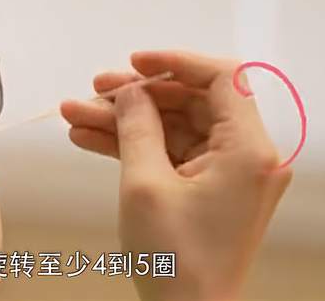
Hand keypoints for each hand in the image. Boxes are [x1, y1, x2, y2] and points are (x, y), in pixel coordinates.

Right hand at [60, 50, 292, 300]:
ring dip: (126, 121)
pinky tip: (91, 138)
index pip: (223, 79)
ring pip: (175, 128)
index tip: (135, 63)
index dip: (176, 63)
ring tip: (75, 115)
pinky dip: (136, 146)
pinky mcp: (210, 190)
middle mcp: (247, 157)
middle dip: (137, 96)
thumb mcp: (145, 184)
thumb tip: (128, 91)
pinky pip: (172, 153)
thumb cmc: (176, 261)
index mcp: (249, 150)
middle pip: (192, 103)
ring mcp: (229, 175)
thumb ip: (136, 126)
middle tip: (92, 91)